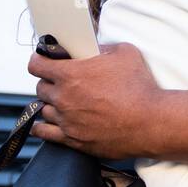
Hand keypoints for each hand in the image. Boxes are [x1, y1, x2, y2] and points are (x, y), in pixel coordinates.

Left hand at [29, 42, 161, 158]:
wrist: (151, 122)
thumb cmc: (140, 88)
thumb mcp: (125, 53)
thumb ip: (104, 47)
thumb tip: (95, 48)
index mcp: (70, 74)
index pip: (36, 65)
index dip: (38, 60)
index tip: (41, 60)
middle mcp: (63, 98)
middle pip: (40, 88)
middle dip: (48, 82)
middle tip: (60, 82)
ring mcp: (66, 121)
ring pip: (43, 110)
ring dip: (50, 104)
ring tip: (62, 102)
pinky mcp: (73, 139)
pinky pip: (45, 133)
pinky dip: (43, 126)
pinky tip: (47, 123)